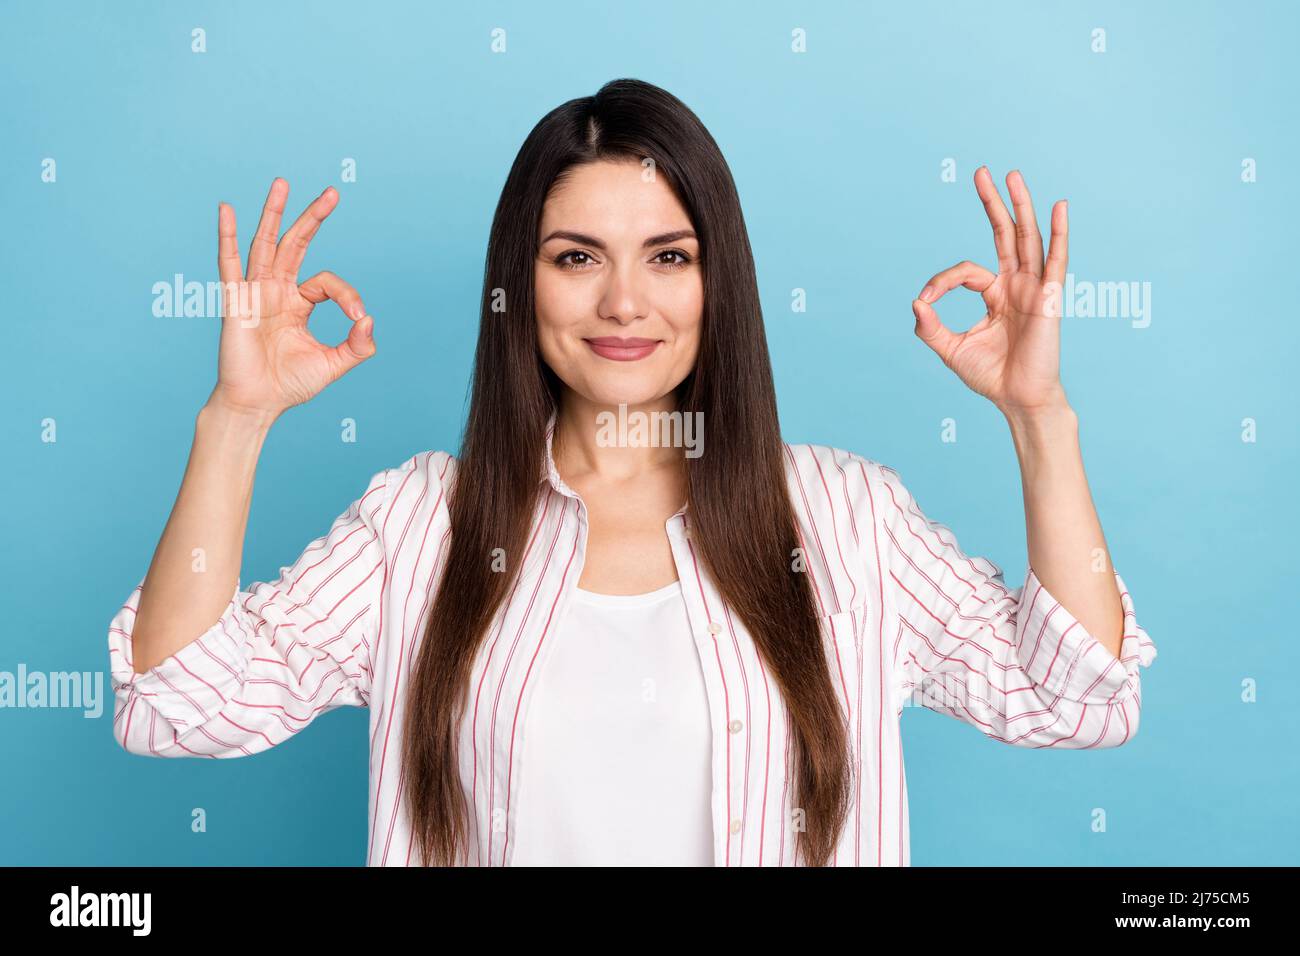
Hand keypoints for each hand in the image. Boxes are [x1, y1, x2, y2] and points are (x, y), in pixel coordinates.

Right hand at [208, 178, 374, 418]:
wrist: (258, 404)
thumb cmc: (290, 385)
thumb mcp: (334, 364)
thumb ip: (357, 345)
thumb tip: (368, 318)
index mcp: (297, 304)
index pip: (325, 282)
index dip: (346, 294)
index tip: (357, 316)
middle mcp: (276, 292)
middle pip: (295, 245)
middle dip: (312, 218)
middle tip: (332, 192)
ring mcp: (255, 293)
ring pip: (265, 245)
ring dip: (274, 214)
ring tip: (282, 183)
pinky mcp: (236, 302)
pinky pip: (229, 264)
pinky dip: (226, 236)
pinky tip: (225, 209)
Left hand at [911, 167, 1069, 416]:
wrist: (1018, 400)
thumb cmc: (991, 376)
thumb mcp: (951, 350)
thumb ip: (931, 328)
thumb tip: (917, 301)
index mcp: (994, 295)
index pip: (966, 271)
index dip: (942, 281)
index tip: (925, 300)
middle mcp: (1015, 285)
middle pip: (1004, 234)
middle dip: (992, 204)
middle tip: (981, 172)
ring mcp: (1034, 288)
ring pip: (1027, 238)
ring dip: (1020, 206)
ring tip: (1012, 175)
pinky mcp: (1049, 298)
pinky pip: (1056, 260)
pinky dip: (1059, 233)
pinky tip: (1059, 206)